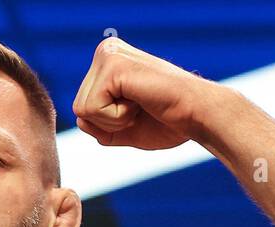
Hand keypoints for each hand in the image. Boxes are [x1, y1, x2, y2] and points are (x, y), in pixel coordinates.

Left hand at [72, 37, 213, 149]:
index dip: (108, 124)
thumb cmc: (167, 122)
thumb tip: (79, 119)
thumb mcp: (123, 127)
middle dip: (108, 123)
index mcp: (107, 63)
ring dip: (114, 120)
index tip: (138, 110)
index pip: (82, 109)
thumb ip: (98, 123)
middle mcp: (105, 52)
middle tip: (140, 109)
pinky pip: (92, 109)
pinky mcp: (112, 65)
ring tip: (140, 104)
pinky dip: (117, 117)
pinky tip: (140, 102)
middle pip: (78, 109)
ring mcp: (108, 55)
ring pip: (82, 110)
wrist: (196, 116)